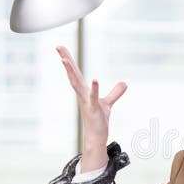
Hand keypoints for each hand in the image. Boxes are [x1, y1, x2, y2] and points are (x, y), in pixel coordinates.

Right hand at [56, 46, 126, 171]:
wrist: (96, 137)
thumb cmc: (99, 120)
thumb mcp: (108, 103)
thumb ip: (115, 93)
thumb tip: (124, 83)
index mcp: (84, 91)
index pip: (76, 72)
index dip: (69, 59)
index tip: (61, 47)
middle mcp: (82, 94)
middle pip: (73, 74)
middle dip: (66, 60)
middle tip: (58, 46)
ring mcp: (86, 101)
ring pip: (77, 84)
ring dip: (71, 72)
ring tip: (65, 59)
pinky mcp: (94, 109)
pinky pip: (93, 97)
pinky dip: (94, 88)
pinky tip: (95, 79)